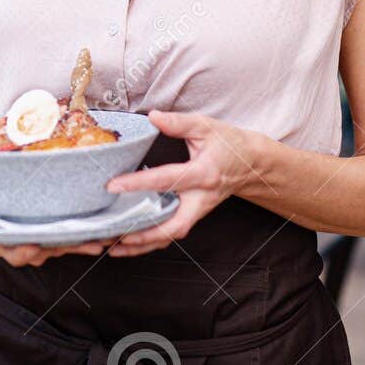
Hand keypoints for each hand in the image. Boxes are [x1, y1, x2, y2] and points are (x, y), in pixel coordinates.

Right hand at [0, 232, 107, 266]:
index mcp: (6, 245)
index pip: (17, 252)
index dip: (27, 251)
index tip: (35, 246)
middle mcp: (26, 247)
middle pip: (48, 251)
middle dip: (67, 248)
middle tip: (85, 244)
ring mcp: (43, 242)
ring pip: (65, 246)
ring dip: (83, 245)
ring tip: (101, 241)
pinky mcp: (57, 234)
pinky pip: (74, 238)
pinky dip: (88, 237)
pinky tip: (106, 235)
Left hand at [103, 110, 264, 256]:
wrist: (251, 164)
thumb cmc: (228, 144)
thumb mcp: (205, 126)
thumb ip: (178, 122)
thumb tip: (153, 117)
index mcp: (203, 174)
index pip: (167, 180)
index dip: (139, 183)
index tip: (113, 185)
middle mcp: (201, 199)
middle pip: (172, 226)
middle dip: (143, 234)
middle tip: (113, 235)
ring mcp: (198, 211)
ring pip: (171, 236)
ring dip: (143, 245)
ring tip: (114, 248)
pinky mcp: (193, 215)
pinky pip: (171, 233)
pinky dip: (150, 241)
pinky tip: (129, 244)